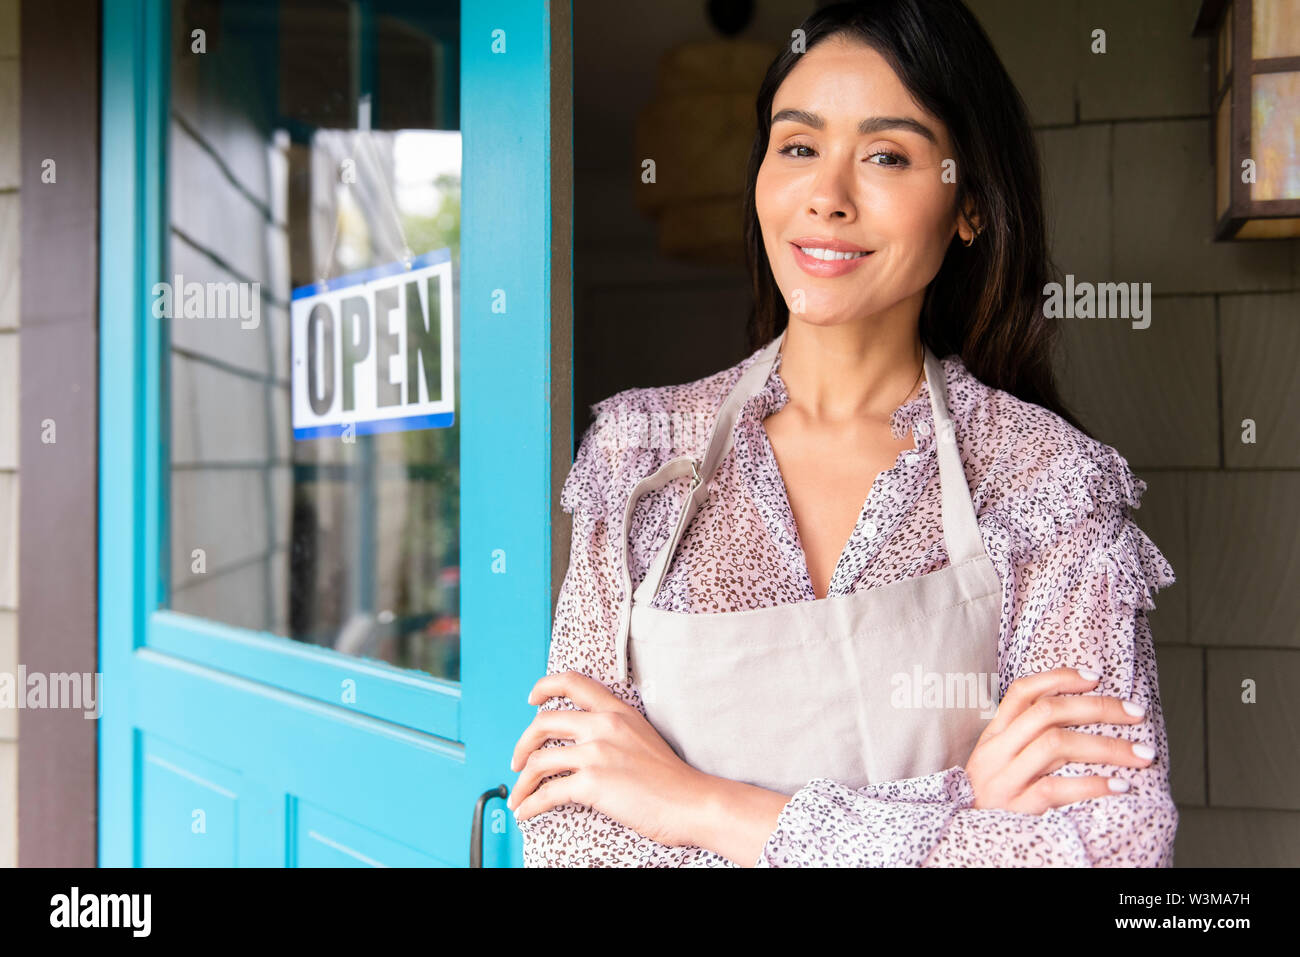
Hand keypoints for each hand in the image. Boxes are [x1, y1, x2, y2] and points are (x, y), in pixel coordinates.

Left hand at [507, 670, 714, 847]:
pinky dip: (530, 804)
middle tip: (517, 761)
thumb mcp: (642, 735)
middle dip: (522, 744)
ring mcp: (597, 753)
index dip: (544, 687)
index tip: (532, 700)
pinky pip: (547, 792)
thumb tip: (584, 741)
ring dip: (521, 783)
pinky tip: (526, 812)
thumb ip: (614, 729)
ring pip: (538, 761)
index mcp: (617, 711)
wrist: (692, 803)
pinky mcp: (593, 783)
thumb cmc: (671, 777)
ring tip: (518, 796)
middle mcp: (604, 726)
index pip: (572, 682)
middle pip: (543, 723)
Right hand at [964, 666, 1151, 812]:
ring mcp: (1005, 779)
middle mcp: (996, 751)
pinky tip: (1119, 786)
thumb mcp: (1000, 758)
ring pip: (1055, 745)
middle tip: (1136, 713)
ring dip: (1106, 747)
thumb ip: (1026, 736)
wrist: (961, 833)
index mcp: (994, 734)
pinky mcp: (1016, 808)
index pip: (1022, 691)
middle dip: (1098, 708)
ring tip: (1141, 754)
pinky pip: (1056, 789)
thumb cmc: (994, 792)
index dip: (1060, 678)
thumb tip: (1082, 712)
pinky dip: (1092, 785)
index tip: (1097, 678)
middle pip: (1047, 713)